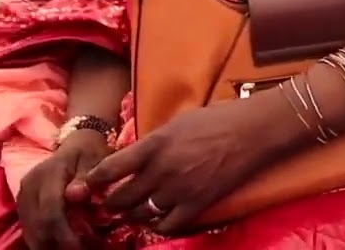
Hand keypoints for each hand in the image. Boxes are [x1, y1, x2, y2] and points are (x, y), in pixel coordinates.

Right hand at [17, 130, 111, 249]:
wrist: (78, 142)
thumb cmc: (90, 152)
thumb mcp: (95, 159)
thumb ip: (86, 178)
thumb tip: (75, 196)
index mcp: (49, 173)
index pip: (50, 210)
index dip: (63, 233)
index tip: (80, 246)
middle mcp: (30, 185)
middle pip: (38, 224)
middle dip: (56, 243)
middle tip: (78, 249)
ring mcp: (24, 195)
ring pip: (30, 229)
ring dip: (49, 243)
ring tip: (73, 247)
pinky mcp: (24, 203)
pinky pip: (30, 227)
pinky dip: (44, 238)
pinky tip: (59, 244)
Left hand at [82, 98, 289, 234]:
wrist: (255, 130)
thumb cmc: (218, 119)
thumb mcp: (178, 123)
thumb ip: (153, 142)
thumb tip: (134, 158)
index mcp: (155, 145)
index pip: (110, 169)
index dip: (94, 181)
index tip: (89, 185)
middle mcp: (162, 169)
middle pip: (121, 198)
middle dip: (111, 203)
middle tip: (112, 202)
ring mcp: (180, 189)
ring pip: (141, 214)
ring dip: (133, 215)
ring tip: (134, 211)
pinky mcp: (199, 203)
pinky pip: (167, 225)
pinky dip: (158, 225)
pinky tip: (159, 219)